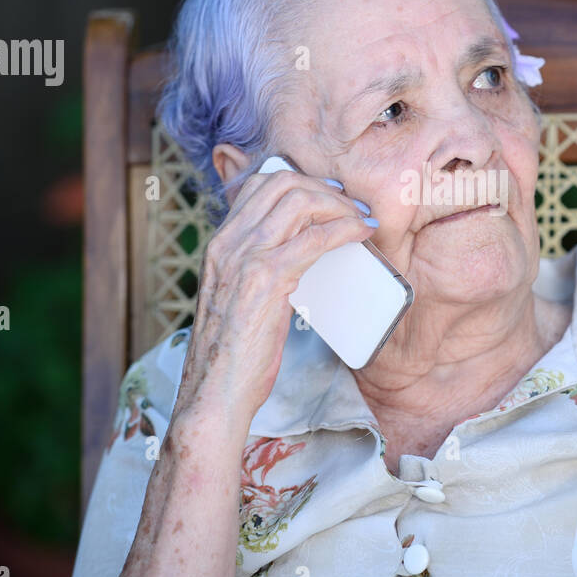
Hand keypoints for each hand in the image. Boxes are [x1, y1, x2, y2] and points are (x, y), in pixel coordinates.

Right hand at [175, 168, 374, 420]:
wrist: (214, 393)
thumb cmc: (232, 356)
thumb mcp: (237, 300)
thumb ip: (256, 271)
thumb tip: (295, 255)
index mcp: (219, 245)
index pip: (259, 185)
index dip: (301, 183)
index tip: (329, 198)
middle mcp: (227, 243)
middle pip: (281, 183)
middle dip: (324, 188)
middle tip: (352, 207)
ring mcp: (244, 258)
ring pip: (299, 202)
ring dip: (340, 206)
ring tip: (361, 221)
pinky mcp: (266, 280)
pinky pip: (314, 238)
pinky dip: (345, 229)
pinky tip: (361, 235)